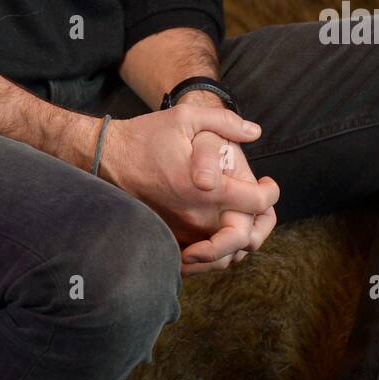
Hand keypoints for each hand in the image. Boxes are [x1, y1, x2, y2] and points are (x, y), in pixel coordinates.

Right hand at [101, 104, 278, 260]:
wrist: (107, 158)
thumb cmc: (147, 136)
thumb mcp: (185, 118)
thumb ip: (225, 121)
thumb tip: (255, 131)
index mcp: (206, 188)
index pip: (257, 204)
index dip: (271, 193)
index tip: (268, 183)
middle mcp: (196, 216)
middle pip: (247, 238)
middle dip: (262, 224)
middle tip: (261, 206)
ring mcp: (182, 232)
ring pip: (227, 255)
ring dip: (242, 240)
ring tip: (244, 217)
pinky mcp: (169, 239)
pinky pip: (202, 261)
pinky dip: (218, 253)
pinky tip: (220, 231)